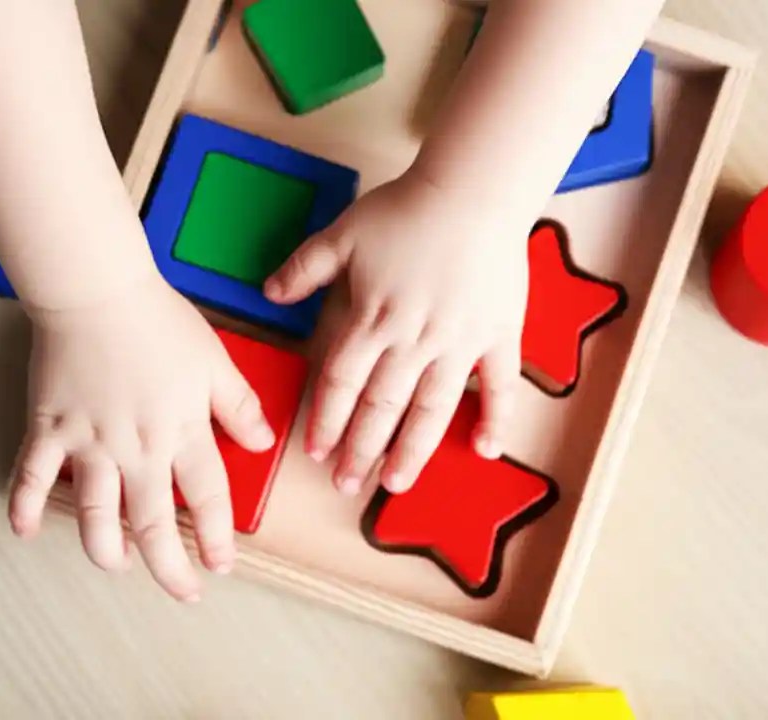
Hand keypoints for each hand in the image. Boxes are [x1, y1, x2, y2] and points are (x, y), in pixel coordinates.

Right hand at [7, 275, 275, 601]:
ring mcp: (89, 444)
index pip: (207, 499)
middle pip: (154, 524)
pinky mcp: (49, 430)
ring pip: (97, 517)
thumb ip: (239, 406)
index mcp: (181, 432)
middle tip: (182, 591)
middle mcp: (137, 449)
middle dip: (169, 567)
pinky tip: (26, 532)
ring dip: (107, 551)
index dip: (216, 538)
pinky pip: (33, 478)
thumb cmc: (158, 320)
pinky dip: (25, 507)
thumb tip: (262, 441)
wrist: (96, 291)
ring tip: (118, 565)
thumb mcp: (215, 361)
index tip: (221, 565)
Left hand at [264, 170, 527, 495]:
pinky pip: (499, 387)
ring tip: (396, 483)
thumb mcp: (343, 233)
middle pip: (381, 407)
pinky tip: (485, 450)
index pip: (343, 383)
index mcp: (373, 319)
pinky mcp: (498, 337)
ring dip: (412, 450)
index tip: (316, 453)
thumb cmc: (409, 209)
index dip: (327, 421)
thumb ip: (304, 267)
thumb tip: (268, 292)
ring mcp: (459, 343)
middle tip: (345, 486)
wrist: (474, 191)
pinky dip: (495, 419)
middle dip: (360, 450)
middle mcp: (413, 341)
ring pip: (432, 409)